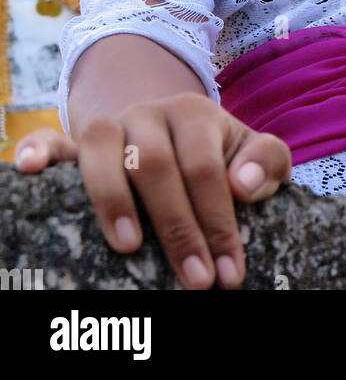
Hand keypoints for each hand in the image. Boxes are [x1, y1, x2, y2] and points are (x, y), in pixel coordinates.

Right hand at [13, 93, 291, 289]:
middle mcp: (149, 114)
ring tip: (128, 248)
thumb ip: (266, 161)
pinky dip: (41, 151)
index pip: (206, 168)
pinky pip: (55, 139)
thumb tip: (245, 185)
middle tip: (194, 279)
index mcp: (195, 114)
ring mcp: (111, 126)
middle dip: (177, 226)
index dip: (218, 221)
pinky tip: (31, 169)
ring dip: (111, 198)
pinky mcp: (77, 142)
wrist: (167, 123)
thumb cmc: (215, 152)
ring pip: (102, 146)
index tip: (228, 273)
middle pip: (156, 163)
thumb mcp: (248, 150)